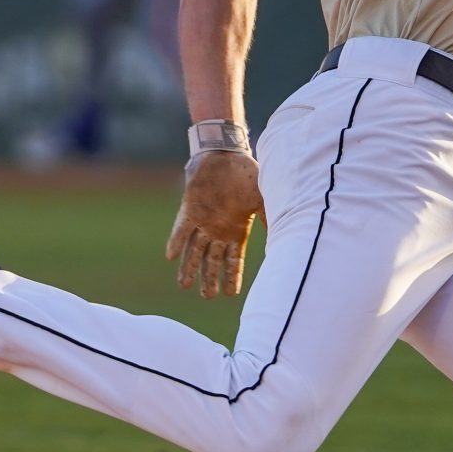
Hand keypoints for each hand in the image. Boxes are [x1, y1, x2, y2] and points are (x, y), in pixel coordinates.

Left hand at [166, 149, 262, 298]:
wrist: (227, 155)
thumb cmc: (247, 176)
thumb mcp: (262, 199)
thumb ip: (268, 219)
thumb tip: (280, 238)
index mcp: (236, 232)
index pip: (234, 262)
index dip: (232, 278)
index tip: (230, 295)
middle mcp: (218, 232)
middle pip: (212, 262)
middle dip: (210, 280)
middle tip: (208, 296)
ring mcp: (202, 222)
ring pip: (194, 251)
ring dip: (189, 268)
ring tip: (185, 286)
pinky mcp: (189, 210)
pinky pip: (181, 229)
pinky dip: (176, 242)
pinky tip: (171, 256)